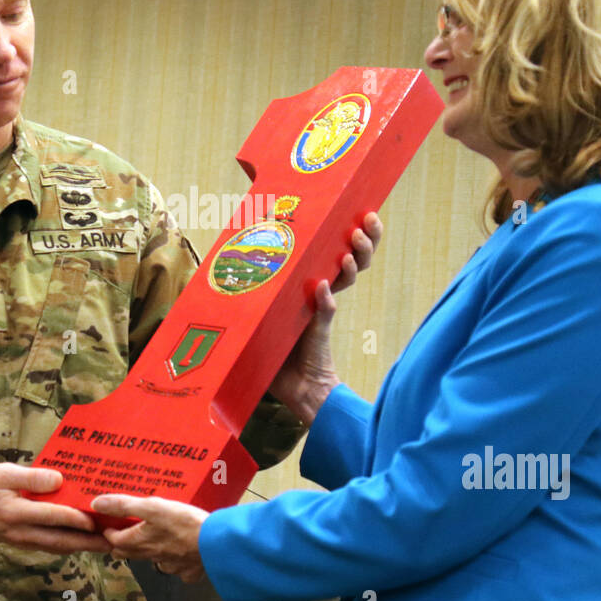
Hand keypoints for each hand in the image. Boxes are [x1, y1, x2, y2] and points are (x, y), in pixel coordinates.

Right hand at [0, 462, 110, 554]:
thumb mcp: (3, 473)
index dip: (75, 519)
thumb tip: (58, 479)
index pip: (52, 517)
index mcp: (15, 512)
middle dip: (87, 542)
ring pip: (57, 547)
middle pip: (60, 540)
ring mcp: (22, 540)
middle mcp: (21, 531)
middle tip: (112, 541)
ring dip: (81, 546)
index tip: (96, 519)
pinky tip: (83, 539)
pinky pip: (50, 546)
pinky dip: (69, 544)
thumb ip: (31, 477)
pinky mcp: (24, 542)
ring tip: (105, 543)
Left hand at [91, 495, 208, 582]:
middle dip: (123, 543)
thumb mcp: (152, 507)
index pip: (113, 541)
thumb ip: (124, 505)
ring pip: (152, 560)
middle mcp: (151, 557)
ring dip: (150, 551)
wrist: (215, 543)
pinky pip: (177, 567)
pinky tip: (182, 550)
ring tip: (156, 536)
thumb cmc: (184, 523)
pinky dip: (176, 560)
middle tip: (125, 531)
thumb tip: (97, 503)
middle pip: (128, 554)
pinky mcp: (188, 571)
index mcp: (139, 542)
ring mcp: (170, 565)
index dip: (109, 532)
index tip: (109, 524)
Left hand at [268, 212, 382, 424]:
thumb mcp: (266, 307)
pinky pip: (325, 311)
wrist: (294, 388)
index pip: (337, 250)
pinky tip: (323, 287)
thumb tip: (235, 251)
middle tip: (364, 224)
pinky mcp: (320, 329)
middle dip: (365, 240)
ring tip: (350, 248)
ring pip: (348, 276)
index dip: (352, 232)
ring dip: (351, 260)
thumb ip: (264, 286)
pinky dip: (324, 299)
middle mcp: (323, 292)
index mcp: (314, 283)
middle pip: (354, 258)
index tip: (361, 212)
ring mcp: (324, 308)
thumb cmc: (276, 346)